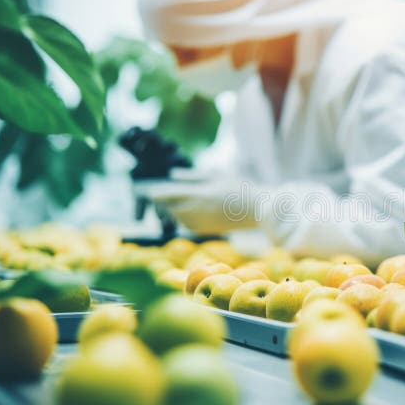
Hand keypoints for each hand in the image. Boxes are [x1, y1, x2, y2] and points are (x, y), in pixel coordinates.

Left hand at [133, 176, 258, 234]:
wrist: (260, 211)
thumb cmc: (240, 188)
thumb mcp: (218, 175)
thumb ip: (194, 175)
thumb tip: (173, 174)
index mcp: (201, 194)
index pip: (170, 194)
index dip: (156, 192)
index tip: (145, 189)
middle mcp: (199, 210)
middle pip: (170, 207)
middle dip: (161, 201)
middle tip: (152, 195)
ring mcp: (202, 222)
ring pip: (176, 217)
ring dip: (170, 210)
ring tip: (166, 203)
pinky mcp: (206, 230)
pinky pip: (186, 224)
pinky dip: (180, 218)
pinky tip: (181, 213)